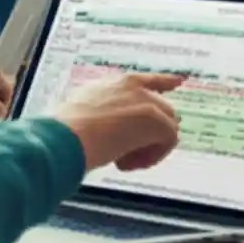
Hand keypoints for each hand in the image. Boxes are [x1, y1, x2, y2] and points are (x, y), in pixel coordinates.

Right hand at [52, 72, 184, 171]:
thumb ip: (103, 115)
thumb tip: (107, 132)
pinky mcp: (157, 121)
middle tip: (125, 153)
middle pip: (163, 109)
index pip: (148, 79)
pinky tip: (126, 163)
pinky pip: (167, 142)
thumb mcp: (83, 113)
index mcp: (115, 83)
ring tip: (121, 159)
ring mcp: (147, 101)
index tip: (178, 81)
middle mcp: (134, 87)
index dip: (164, 82)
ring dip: (148, 147)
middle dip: (150, 134)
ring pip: (166, 127)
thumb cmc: (64, 131)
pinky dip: (150, 157)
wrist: (66, 136)